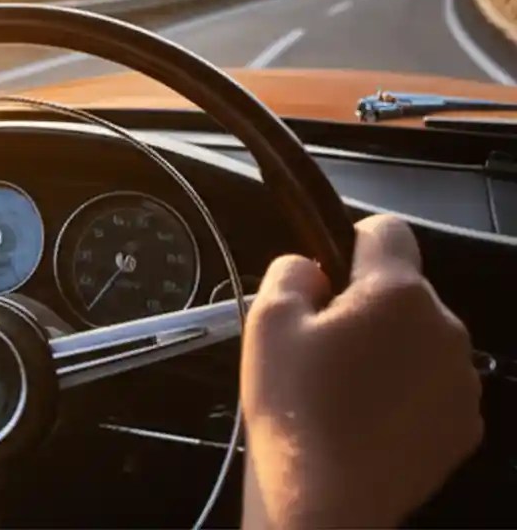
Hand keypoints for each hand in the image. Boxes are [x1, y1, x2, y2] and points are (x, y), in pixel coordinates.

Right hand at [241, 215, 481, 528]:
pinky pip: (433, 389)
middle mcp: (445, 327)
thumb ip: (291, 273)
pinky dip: (406, 397)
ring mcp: (463, 380)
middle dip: (366, 310)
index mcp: (397, 292)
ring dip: (389, 354)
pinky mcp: (466, 426)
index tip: (323, 282)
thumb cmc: (293, 406)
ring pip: (420, 343)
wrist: (324, 501)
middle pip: (402, 294)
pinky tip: (368, 424)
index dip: (348, 245)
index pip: (386, 230)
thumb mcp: (267, 322)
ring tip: (343, 394)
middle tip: (320, 352)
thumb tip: (311, 268)